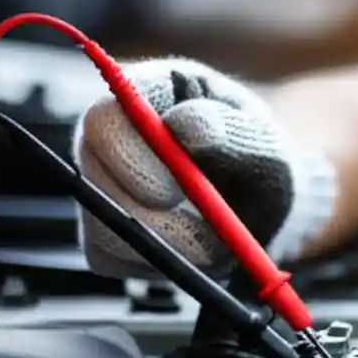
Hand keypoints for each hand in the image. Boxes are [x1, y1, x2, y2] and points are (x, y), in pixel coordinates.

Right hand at [74, 58, 336, 278]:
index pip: (106, 116)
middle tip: (202, 236)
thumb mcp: (264, 144)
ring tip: (215, 244)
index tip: (172, 192)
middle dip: (146, 213)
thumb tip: (182, 126)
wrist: (267, 208)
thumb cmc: (264, 164)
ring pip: (101, 224)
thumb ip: (231, 131)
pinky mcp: (102, 229)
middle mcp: (113, 136)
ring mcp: (102, 182)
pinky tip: (192, 251)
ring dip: (165, 245)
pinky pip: (109, 257)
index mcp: (150, 93)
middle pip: (91, 172)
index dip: (129, 156)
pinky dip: (156, 264)